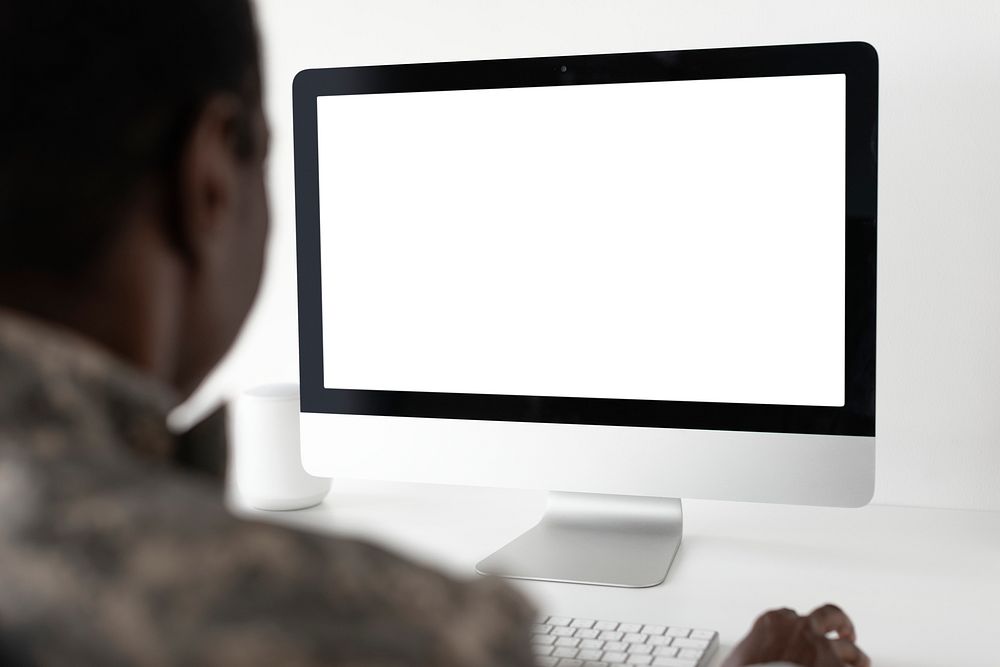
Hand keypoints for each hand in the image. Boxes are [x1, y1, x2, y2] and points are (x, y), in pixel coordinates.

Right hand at [722, 604, 869, 666]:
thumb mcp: (736, 661)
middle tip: (845, 630)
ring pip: (849, 646)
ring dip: (856, 655)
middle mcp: (801, 628)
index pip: (789, 615)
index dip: (797, 626)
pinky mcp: (837, 666)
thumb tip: (735, 666)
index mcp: (773, 622)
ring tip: (860, 662)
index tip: (799, 632)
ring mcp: (823, 647)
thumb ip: (743, 656)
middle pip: (829, 615)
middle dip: (840, 622)